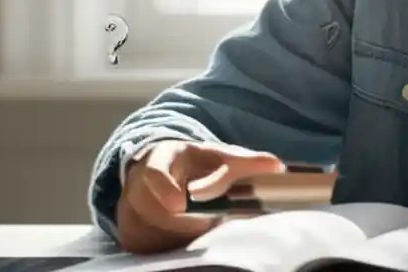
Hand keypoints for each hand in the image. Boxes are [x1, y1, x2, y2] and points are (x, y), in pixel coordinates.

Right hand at [116, 140, 285, 253]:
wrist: (168, 174)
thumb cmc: (198, 165)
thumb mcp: (221, 158)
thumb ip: (247, 163)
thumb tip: (276, 167)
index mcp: (160, 158)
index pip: (154, 172)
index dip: (164, 188)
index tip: (180, 203)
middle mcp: (137, 184)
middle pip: (151, 209)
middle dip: (182, 221)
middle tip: (206, 222)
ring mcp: (130, 211)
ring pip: (152, 233)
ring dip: (181, 235)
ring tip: (201, 226)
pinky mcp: (131, 235)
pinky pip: (150, 248)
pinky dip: (172, 246)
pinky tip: (187, 238)